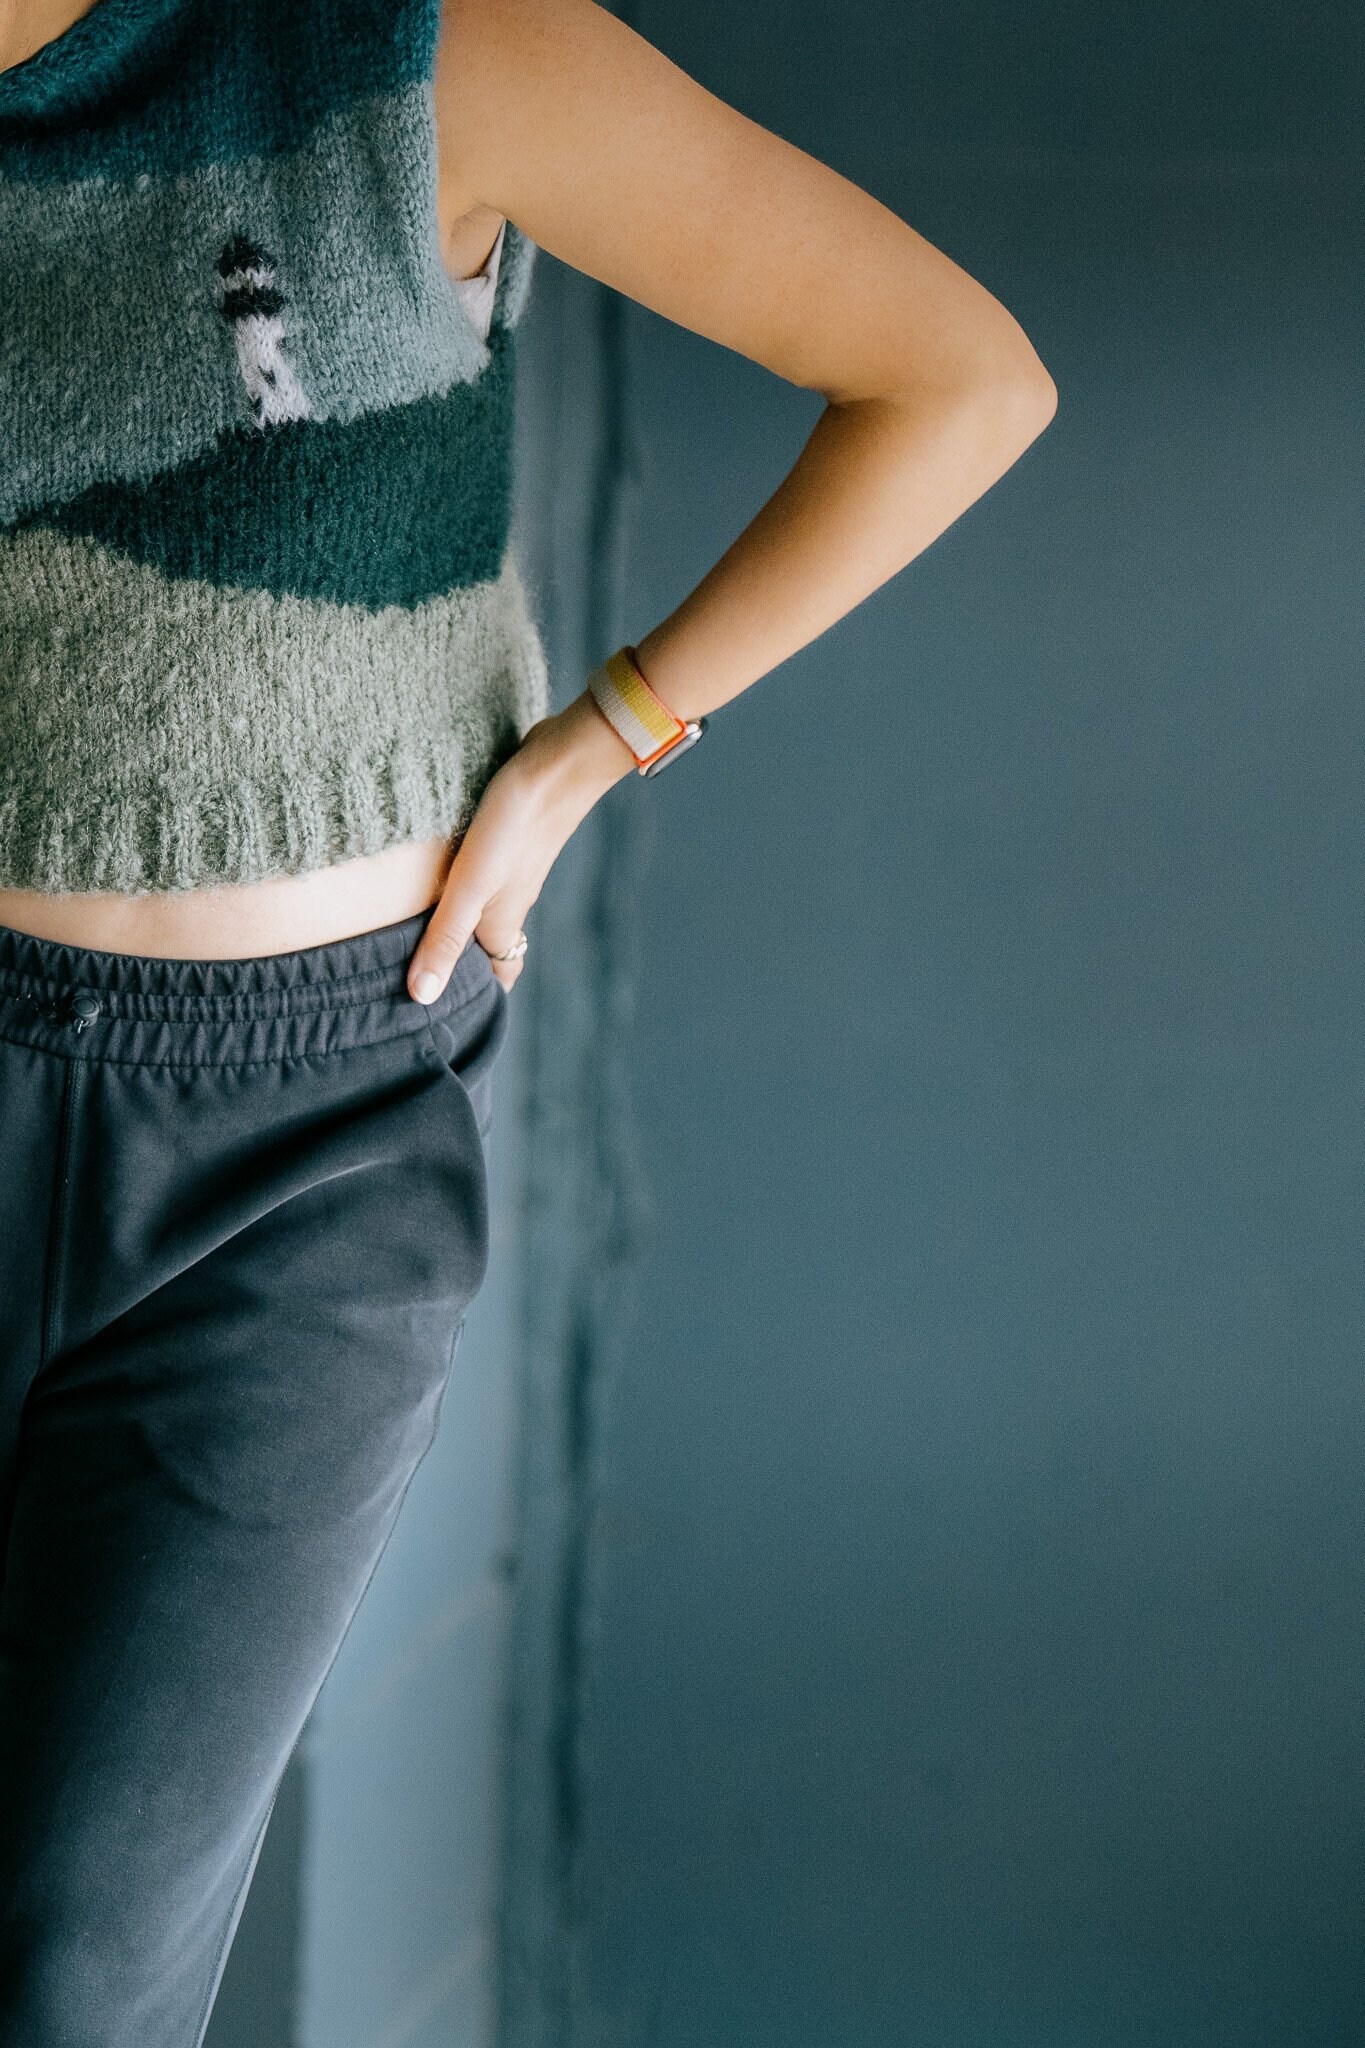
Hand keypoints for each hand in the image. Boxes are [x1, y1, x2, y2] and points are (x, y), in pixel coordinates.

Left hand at [407, 689, 636, 1001]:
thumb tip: (421, 999)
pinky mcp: (507, 837)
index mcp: (503, 923)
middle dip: (465, 962)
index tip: (449, 1013)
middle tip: (423, 974)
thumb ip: (444, 940)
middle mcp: (511, 901)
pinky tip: (438, 872)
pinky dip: (464, 885)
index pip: (500, 974)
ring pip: (487, 908)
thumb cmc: (513, 826)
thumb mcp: (469, 889)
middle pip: (491, 944)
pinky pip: (485, 874)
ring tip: (416, 928)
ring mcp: (511, 869)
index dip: (480, 996)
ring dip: (461, 922)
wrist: (558, 762)